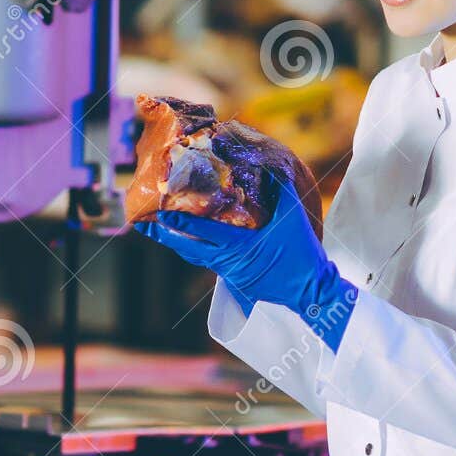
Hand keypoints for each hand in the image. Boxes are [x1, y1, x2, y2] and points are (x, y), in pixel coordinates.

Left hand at [134, 180, 357, 349]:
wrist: (311, 289)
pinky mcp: (238, 283)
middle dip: (164, 238)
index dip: (178, 224)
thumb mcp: (293, 215)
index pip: (202, 232)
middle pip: (188, 250)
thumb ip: (281, 189)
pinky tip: (193, 247)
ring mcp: (231, 274)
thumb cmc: (302, 252)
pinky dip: (200, 254)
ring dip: (179, 246)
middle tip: (143, 227)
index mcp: (239, 245)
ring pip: (198, 258)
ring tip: (162, 234)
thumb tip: (271, 165)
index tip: (159, 215)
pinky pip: (213, 266)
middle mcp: (229, 261)